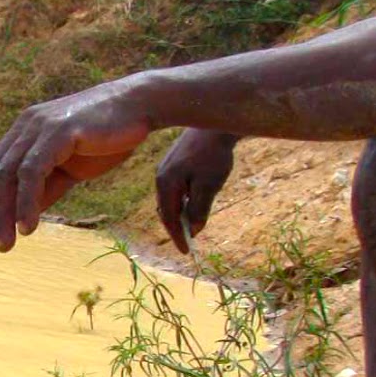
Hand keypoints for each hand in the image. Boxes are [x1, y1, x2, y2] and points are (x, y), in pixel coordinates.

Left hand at [0, 78, 151, 251]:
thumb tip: (23, 215)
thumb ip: (46, 186)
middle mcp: (26, 126)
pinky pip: (32, 172)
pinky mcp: (58, 131)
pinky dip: (26, 202)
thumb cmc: (107, 137)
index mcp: (26, 131)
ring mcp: (40, 126)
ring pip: (8, 175)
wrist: (140, 107)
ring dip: (4, 213)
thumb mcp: (70, 167)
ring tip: (5, 244)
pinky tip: (27, 227)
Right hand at [155, 129, 237, 253]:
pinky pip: (174, 188)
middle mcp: (161, 177)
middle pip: (165, 210)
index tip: (186, 252)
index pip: (169, 218)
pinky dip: (182, 200)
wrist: (214, 124)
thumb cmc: (212, 155)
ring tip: (192, 224)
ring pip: (169, 199)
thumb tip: (193, 230)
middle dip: (176, 227)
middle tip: (189, 241)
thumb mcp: (209, 185)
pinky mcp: (174, 162)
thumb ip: (199, 209)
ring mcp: (166, 168)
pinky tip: (193, 202)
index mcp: (166, 184)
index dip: (177, 237)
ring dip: (179, 213)